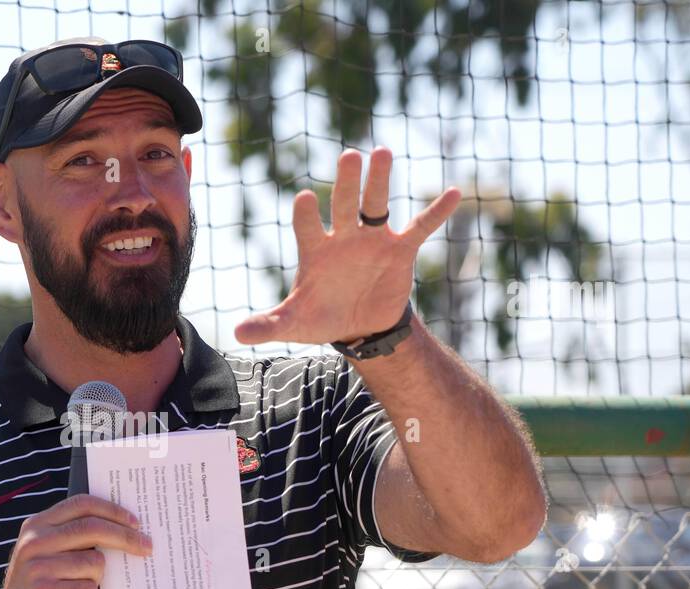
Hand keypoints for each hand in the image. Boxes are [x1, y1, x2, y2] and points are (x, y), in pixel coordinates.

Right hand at [0, 494, 152, 588]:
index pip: (81, 504)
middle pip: (93, 528)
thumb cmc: (42, 587)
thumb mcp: (48, 553)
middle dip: (126, 537)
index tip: (135, 522)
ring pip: (94, 563)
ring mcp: (36, 567)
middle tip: (146, 546)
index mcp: (37, 525)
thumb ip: (74, 537)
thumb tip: (125, 529)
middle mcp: (33, 542)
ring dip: (97, 581)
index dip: (112, 510)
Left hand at [233, 147, 460, 346]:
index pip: (307, 226)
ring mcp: (372, 240)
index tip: (305, 199)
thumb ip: (268, 324)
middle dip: (347, 183)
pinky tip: (453, 193)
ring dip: (380, 181)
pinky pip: (419, 227)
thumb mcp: (294, 324)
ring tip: (382, 153)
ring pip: (376, 206)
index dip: (306, 215)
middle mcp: (343, 237)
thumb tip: (236, 334)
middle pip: (343, 205)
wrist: (359, 325)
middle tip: (349, 156)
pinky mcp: (399, 249)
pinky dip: (436, 212)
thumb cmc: (321, 317)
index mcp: (315, 250)